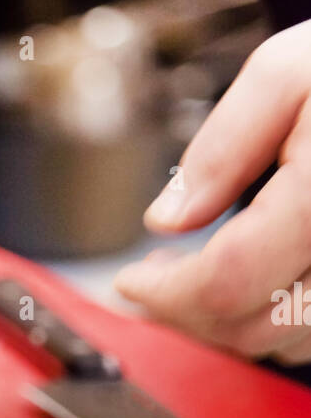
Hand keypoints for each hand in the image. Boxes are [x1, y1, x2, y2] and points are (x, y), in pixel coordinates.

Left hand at [115, 21, 310, 364]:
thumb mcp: (286, 72)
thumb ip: (222, 148)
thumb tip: (166, 220)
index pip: (228, 282)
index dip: (165, 293)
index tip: (131, 279)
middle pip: (251, 327)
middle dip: (186, 313)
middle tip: (154, 276)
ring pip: (283, 345)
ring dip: (227, 324)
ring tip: (196, 272)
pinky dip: (272, 324)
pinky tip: (252, 280)